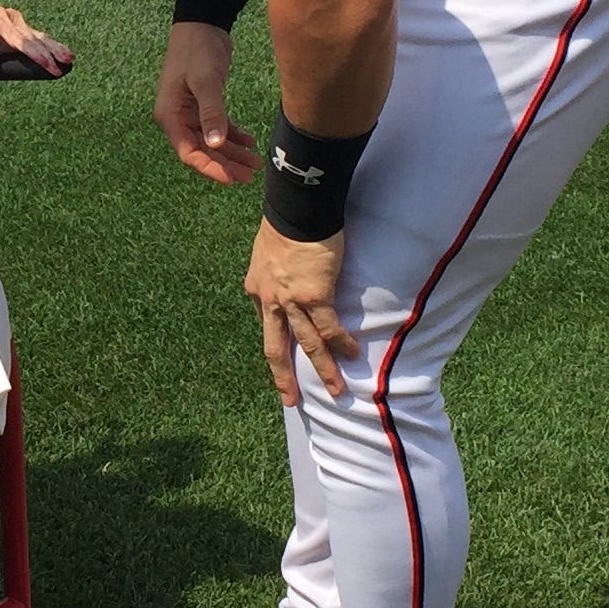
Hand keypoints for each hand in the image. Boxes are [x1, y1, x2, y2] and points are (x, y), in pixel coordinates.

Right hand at [154, 22, 260, 184]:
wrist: (202, 23)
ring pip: (211, 142)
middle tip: (250, 175)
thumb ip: (211, 112)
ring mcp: (190, 112)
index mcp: (170, 116)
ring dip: (231, 153)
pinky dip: (232, 136)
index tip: (233, 178)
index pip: (189, 153)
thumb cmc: (197, 49)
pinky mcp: (203, 104)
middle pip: (201, 151)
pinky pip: (217, 127)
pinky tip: (249, 142)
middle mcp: (177, 118)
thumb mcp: (205, 81)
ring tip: (255, 163)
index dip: (210, 168)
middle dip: (225, 164)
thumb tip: (215, 144)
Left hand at [244, 217, 358, 405]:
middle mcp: (269, 300)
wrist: (297, 208)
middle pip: (276, 347)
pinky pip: (330, 328)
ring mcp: (290, 301)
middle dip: (283, 376)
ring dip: (323, 370)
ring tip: (335, 391)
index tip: (282, 357)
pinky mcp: (314, 297)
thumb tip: (287, 271)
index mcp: (256, 287)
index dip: (276, 340)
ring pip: (308, 345)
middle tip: (289, 399)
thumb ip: (277, 267)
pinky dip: (342, 343)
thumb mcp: (269, 250)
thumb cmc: (287, 221)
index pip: (266, 322)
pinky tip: (352, 354)